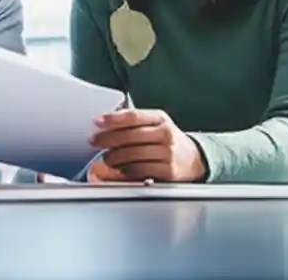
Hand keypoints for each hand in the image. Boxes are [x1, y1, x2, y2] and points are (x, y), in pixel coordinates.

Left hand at [88, 109, 205, 182]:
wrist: (193, 159)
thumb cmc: (166, 139)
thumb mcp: (155, 123)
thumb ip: (133, 121)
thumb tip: (103, 122)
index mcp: (160, 118)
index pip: (133, 116)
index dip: (112, 118)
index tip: (96, 122)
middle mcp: (166, 134)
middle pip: (130, 136)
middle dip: (107, 139)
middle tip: (94, 141)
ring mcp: (168, 153)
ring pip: (133, 155)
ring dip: (114, 157)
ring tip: (106, 158)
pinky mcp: (168, 171)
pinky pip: (140, 171)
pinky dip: (125, 170)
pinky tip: (118, 169)